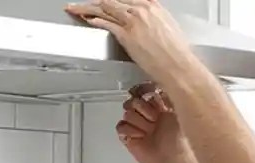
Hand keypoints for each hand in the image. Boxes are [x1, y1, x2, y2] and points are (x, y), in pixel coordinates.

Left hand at [65, 0, 200, 86]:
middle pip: (110, 1)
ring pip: (104, 9)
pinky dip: (94, 21)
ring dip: (86, 9)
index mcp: (151, 4)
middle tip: (80, 5)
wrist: (178, 64)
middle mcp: (141, 9)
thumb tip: (144, 23)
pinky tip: (86, 20)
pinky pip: (105, 24)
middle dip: (92, 2)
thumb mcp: (165, 26)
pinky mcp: (126, 35)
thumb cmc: (176, 51)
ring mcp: (132, 21)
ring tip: (75, 10)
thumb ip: (151, 20)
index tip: (101, 1)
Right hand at [117, 83, 188, 162]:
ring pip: (127, 113)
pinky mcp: (128, 136)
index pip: (144, 91)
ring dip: (139, 122)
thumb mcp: (178, 110)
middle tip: (154, 120)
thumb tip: (161, 82)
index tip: (146, 95)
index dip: (144, 93)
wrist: (172, 157)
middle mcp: (146, 113)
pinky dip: (129, 130)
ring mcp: (136, 124)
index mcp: (157, 104)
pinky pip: (120, 126)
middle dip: (143, 109)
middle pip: (134, 101)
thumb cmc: (179, 136)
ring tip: (148, 131)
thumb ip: (169, 96)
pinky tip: (139, 136)